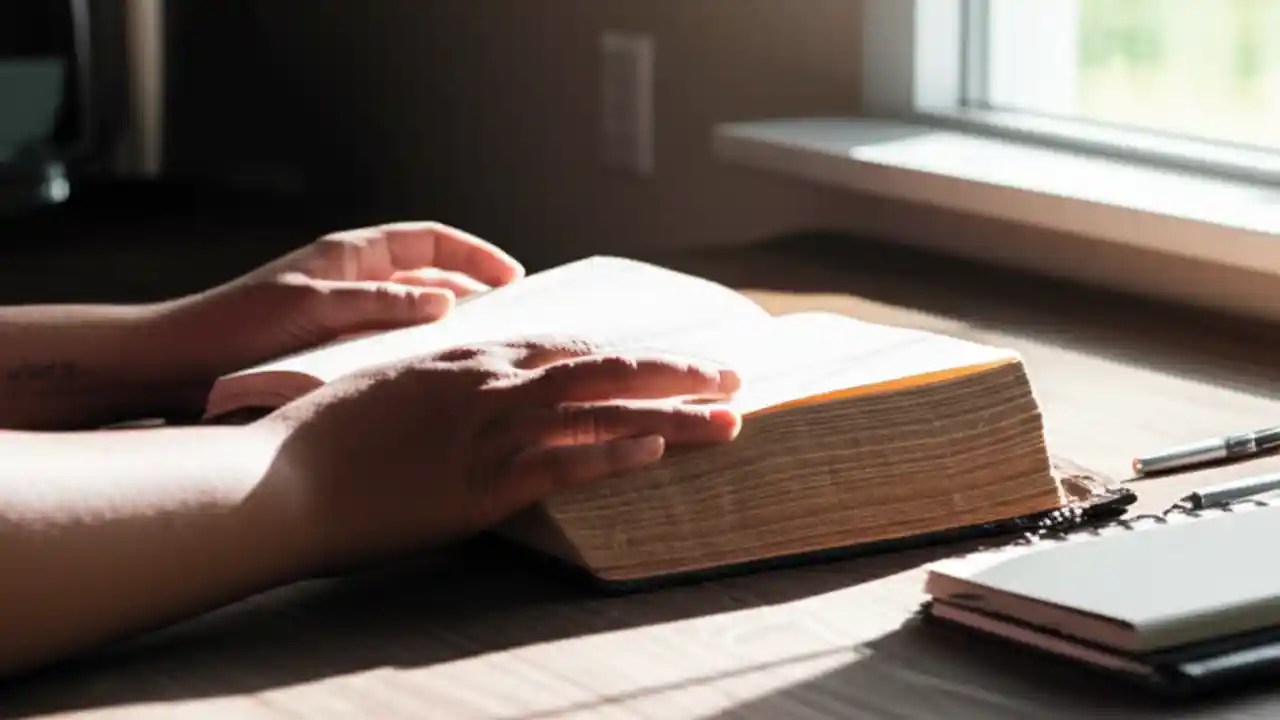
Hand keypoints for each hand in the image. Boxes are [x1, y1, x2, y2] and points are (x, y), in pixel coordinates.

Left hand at [160, 221, 524, 381]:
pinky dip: (419, 358)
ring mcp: (347, 318)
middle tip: (514, 322)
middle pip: (431, 278)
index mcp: (351, 255)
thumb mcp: (315, 307)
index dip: (475, 256)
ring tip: (486, 355)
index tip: (514, 279)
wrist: (177, 365)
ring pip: (415, 317)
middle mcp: (354, 282)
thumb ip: (381, 303)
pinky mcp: (335, 353)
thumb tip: (445, 303)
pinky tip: (434, 382)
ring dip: (449, 331)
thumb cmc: (237, 325)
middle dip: (474, 294)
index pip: (431, 241)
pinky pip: (393, 348)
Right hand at [262, 339, 742, 572]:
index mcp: (469, 358)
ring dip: (674, 412)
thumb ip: (446, 383)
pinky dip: (615, 453)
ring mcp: (488, 433)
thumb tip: (482, 386)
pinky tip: (659, 447)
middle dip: (674, 370)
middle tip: (730, 375)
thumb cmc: (323, 437)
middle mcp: (490, 383)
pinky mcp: (481, 487)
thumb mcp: (391, 386)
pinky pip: (563, 464)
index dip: (627, 354)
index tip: (669, 359)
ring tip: (729, 416)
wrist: (276, 480)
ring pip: (602, 411)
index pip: (569, 347)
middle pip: (604, 368)